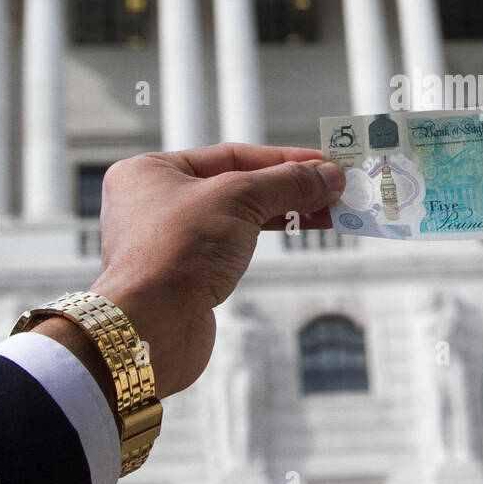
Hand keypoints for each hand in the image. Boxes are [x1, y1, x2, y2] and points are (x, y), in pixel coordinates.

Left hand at [53, 143, 344, 400]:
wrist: (150, 328)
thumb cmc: (178, 251)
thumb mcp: (239, 199)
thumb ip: (287, 183)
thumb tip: (329, 175)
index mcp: (150, 171)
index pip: (230, 155)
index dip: (282, 159)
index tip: (323, 164)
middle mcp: (152, 202)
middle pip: (235, 186)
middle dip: (287, 188)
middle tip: (332, 190)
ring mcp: (166, 242)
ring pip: (236, 218)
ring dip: (282, 213)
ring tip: (326, 213)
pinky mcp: (181, 277)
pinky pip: (231, 247)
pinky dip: (263, 240)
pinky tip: (291, 233)